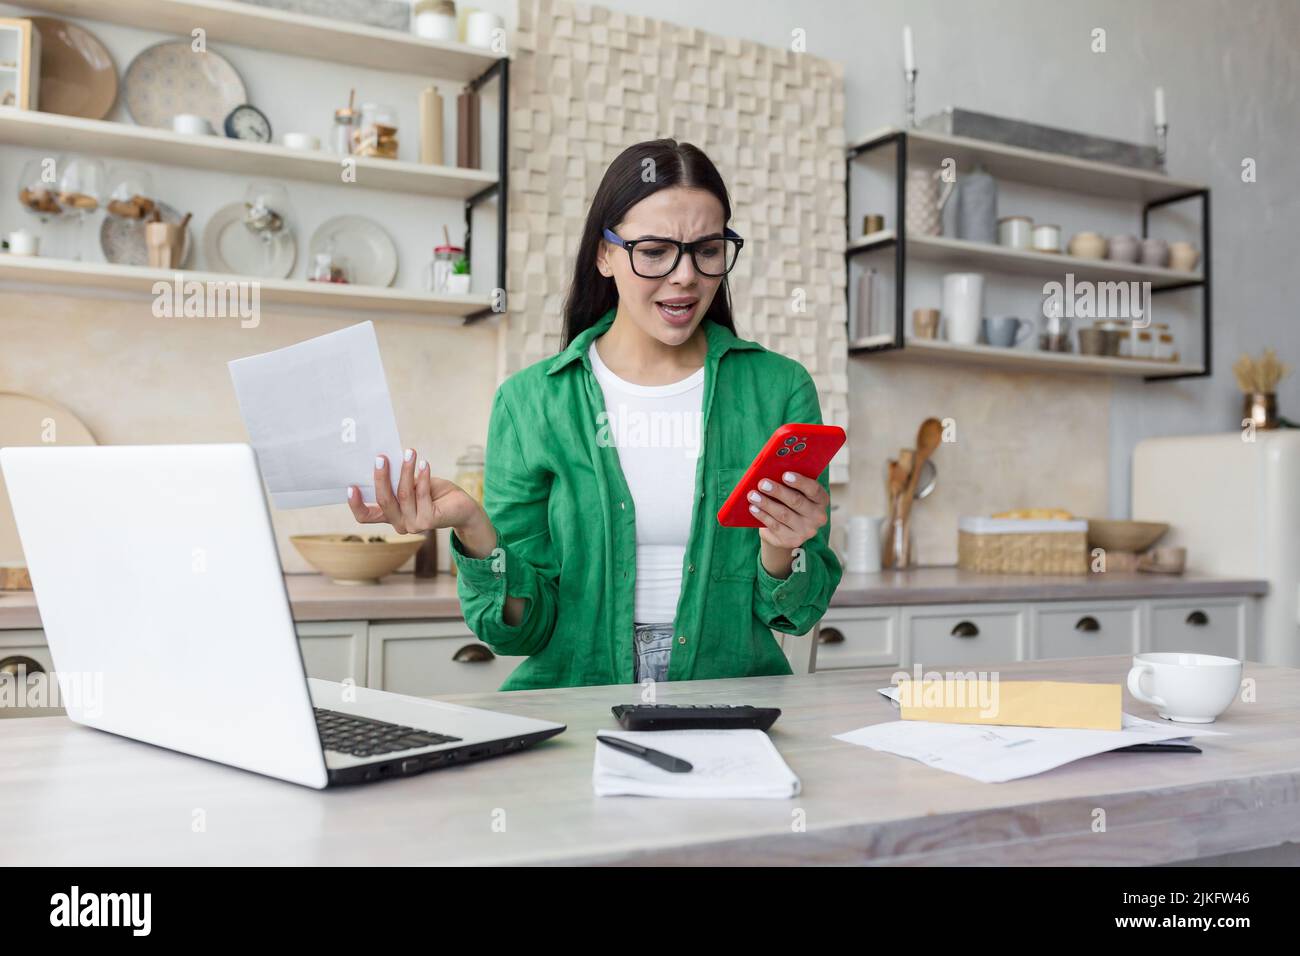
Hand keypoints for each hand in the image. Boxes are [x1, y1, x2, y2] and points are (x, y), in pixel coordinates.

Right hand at [346, 450, 483, 536]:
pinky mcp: (429, 520)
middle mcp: (400, 523)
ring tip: (410, 452)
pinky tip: (424, 464)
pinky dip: (422, 477)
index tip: (351, 486)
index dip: (356, 504)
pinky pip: (422, 494)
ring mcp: (414, 525)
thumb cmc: (434, 493)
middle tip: (381, 457)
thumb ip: (397, 480)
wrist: (462, 507)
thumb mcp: (411, 484)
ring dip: (406, 470)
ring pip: (403, 494)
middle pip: (383, 501)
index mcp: (391, 515)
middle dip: (381, 477)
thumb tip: (382, 458)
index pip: (366, 516)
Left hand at [746, 470, 829, 572]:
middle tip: (762, 483)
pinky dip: (762, 515)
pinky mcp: (792, 540)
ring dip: (766, 503)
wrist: (787, 529)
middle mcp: (818, 517)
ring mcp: (806, 531)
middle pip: (797, 502)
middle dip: (778, 491)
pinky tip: (753, 508)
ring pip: (783, 515)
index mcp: (821, 500)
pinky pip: (775, 526)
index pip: (814, 490)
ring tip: (752, 495)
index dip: (800, 482)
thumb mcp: (795, 491)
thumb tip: (772, 471)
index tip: (785, 475)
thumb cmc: (790, 502)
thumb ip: (789, 482)